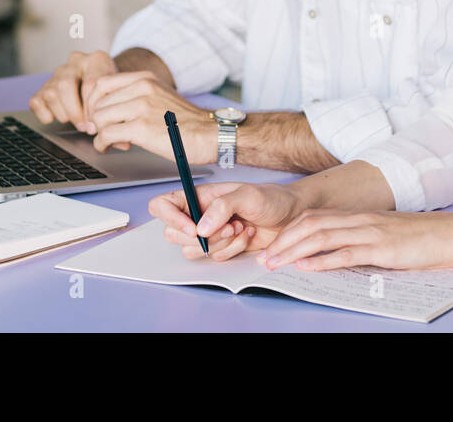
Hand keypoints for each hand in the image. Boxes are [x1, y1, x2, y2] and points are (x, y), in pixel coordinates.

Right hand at [27, 50, 117, 130]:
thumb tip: (122, 143)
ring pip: (51, 94)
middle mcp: (75, 62)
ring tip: (77, 121)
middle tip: (85, 126)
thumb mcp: (120, 98)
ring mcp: (58, 73)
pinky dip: (46, 114)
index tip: (97, 124)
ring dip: (64, 114)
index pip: (91, 83)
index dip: (93, 109)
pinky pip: (36, 102)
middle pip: (65, 85)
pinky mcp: (44, 86)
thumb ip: (120, 117)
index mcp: (97, 60)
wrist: (105, 83)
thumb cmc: (112, 92)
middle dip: (75, 111)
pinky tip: (60, 118)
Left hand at [84, 71, 215, 162]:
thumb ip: (136, 97)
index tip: (97, 115)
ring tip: (108, 141)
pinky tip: (108, 147)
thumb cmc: (188, 122)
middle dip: (97, 120)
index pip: (102, 83)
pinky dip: (102, 143)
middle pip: (99, 102)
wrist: (210, 135)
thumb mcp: (161, 96)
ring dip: (99, 133)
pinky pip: (107, 134)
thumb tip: (109, 109)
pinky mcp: (141, 128)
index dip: (94, 102)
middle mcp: (142, 88)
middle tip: (103, 131)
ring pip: (100, 118)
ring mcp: (141, 106)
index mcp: (145, 79)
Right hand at [149, 182, 307, 260]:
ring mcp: (209, 233)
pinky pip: (214, 258)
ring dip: (220, 243)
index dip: (170, 218)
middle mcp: (198, 215)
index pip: (163, 205)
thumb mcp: (247, 194)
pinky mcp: (221, 248)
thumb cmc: (269, 197)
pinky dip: (232, 250)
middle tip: (229, 226)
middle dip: (202, 236)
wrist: (290, 216)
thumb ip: (222, 206)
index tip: (193, 229)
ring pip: (193, 250)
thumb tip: (200, 228)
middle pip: (174, 234)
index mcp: (197, 196)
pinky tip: (247, 235)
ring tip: (241, 228)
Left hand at [259, 210, 452, 271]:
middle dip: (283, 241)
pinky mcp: (381, 249)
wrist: (451, 234)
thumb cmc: (419, 238)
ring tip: (276, 263)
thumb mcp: (384, 233)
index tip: (272, 244)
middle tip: (264, 257)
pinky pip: (347, 253)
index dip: (289, 230)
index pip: (314, 217)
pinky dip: (323, 261)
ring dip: (295, 251)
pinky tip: (308, 267)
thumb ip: (360, 239)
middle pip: (311, 225)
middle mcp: (359, 220)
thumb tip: (337, 252)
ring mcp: (369, 233)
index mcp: (358, 216)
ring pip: (322, 237)